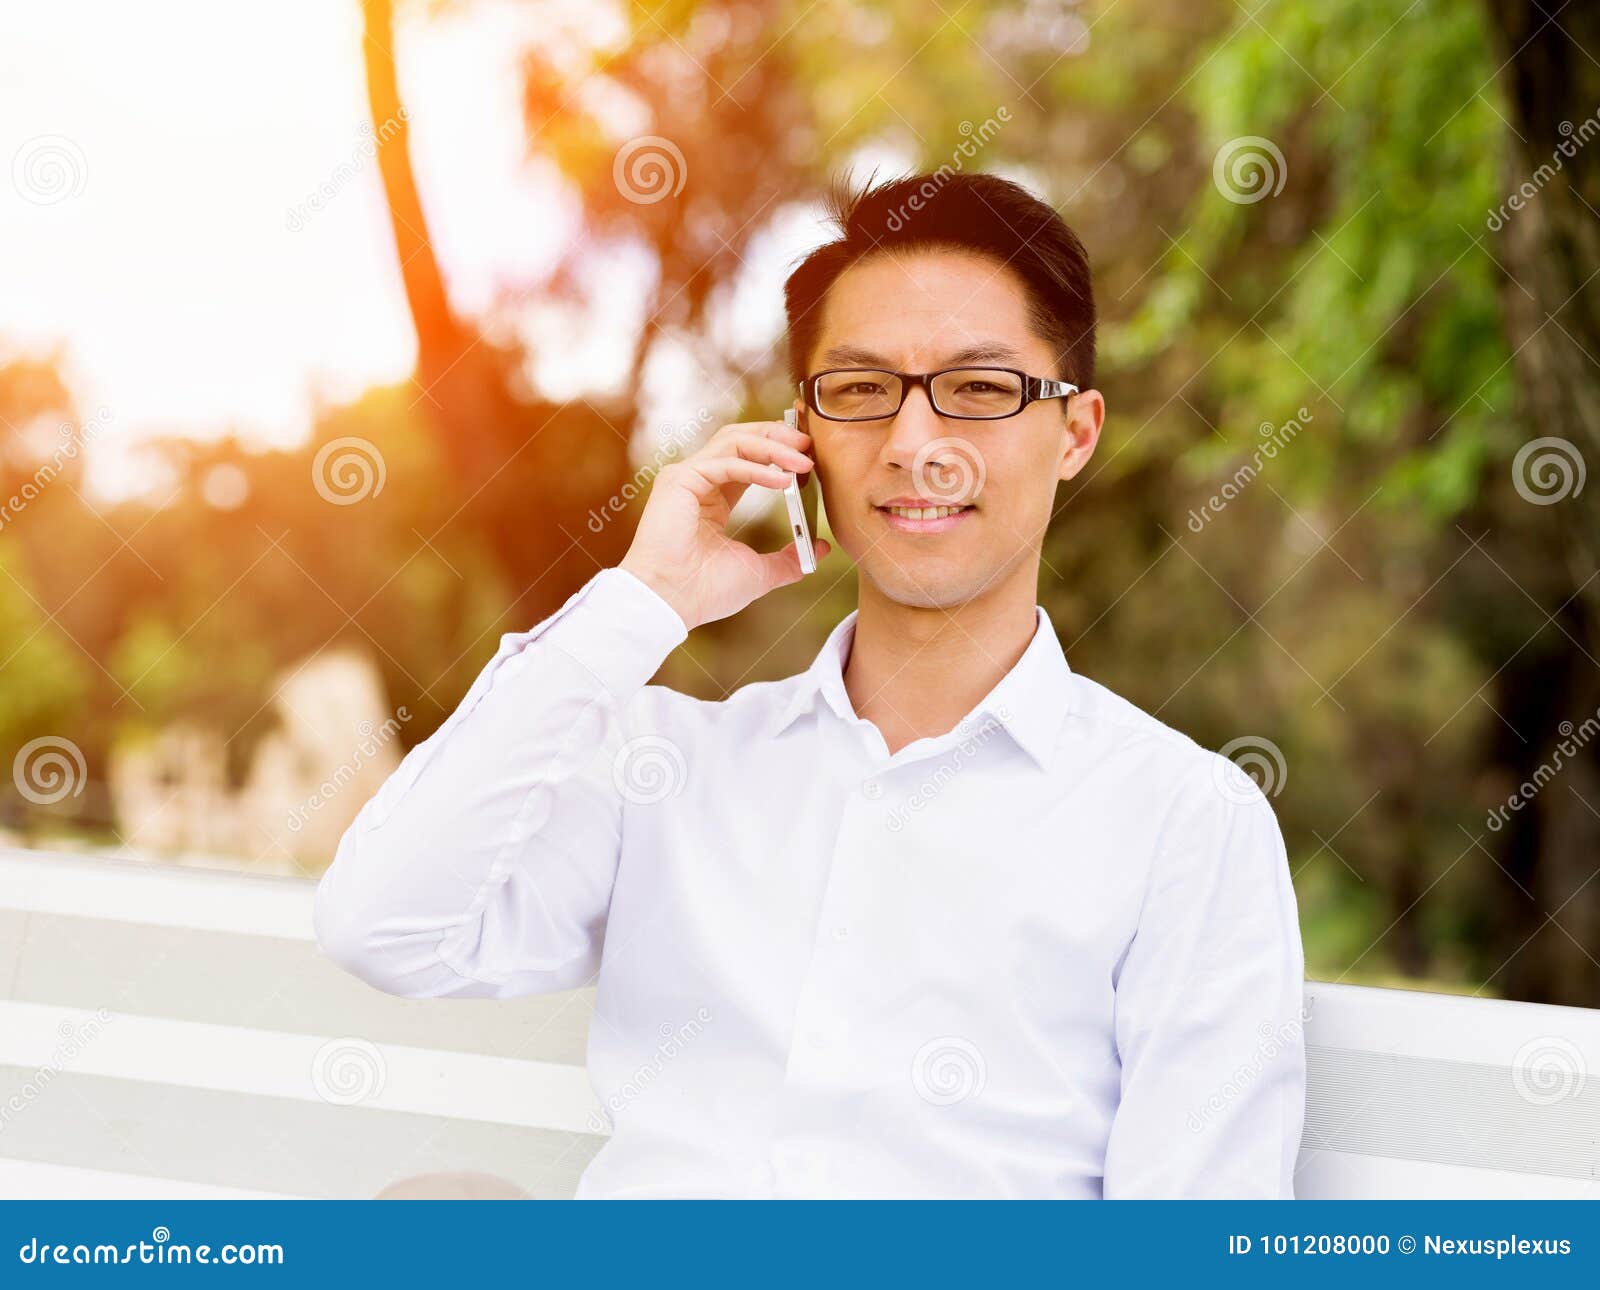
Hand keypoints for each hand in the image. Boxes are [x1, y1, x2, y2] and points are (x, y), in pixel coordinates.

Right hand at [619, 416, 829, 630]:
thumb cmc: (705, 591)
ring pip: (733, 441)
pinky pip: (725, 464)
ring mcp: (686, 478)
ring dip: (772, 445)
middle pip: (740, 438)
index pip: (749, 459)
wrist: (673, 603)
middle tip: (809, 444)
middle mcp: (699, 482)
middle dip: (777, 436)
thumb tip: (821, 549)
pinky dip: (757, 469)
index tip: (809, 460)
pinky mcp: (679, 480)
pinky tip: (783, 481)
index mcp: (714, 499)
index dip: (779, 453)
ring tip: (803, 458)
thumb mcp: (760, 572)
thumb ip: (790, 558)